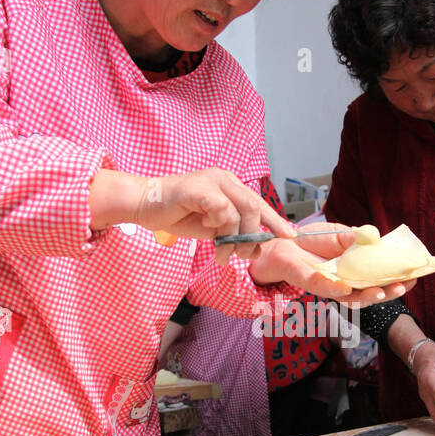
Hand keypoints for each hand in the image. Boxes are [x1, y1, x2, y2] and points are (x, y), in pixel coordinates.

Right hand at [133, 169, 295, 262]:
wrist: (145, 205)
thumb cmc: (177, 215)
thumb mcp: (212, 228)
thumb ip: (233, 233)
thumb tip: (257, 247)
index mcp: (230, 186)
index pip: (259, 203)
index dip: (275, 220)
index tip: (289, 236)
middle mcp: (224, 179)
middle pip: (255, 207)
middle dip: (253, 237)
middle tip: (245, 256)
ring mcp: (211, 180)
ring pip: (240, 211)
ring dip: (235, 239)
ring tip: (224, 255)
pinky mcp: (198, 187)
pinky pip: (221, 209)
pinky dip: (219, 225)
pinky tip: (209, 233)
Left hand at [249, 226, 415, 307]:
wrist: (281, 242)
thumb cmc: (311, 240)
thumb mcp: (338, 233)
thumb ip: (354, 236)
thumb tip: (371, 235)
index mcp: (355, 270)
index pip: (381, 278)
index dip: (398, 278)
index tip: (416, 276)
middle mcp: (345, 281)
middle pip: (370, 292)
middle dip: (389, 292)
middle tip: (404, 287)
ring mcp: (328, 284)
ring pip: (350, 297)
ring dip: (367, 296)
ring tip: (381, 292)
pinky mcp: (309, 281)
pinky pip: (323, 288)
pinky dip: (335, 289)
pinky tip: (346, 288)